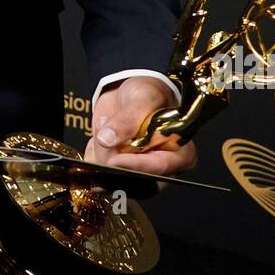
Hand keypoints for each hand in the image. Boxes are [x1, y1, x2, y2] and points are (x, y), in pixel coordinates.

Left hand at [84, 75, 198, 185]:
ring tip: (106, 123)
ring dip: (101, 152)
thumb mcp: (142, 99)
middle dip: (113, 159)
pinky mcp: (119, 173)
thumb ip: (127, 119)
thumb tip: (107, 138)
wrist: (129, 96)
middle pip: (135, 178)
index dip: (136, 165)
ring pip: (114, 178)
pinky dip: (94, 156)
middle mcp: (162, 169)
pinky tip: (99, 137)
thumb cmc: (147, 95)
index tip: (114, 161)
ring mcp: (139, 173)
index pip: (160, 166)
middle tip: (103, 134)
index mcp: (180, 152)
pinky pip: (100, 174)